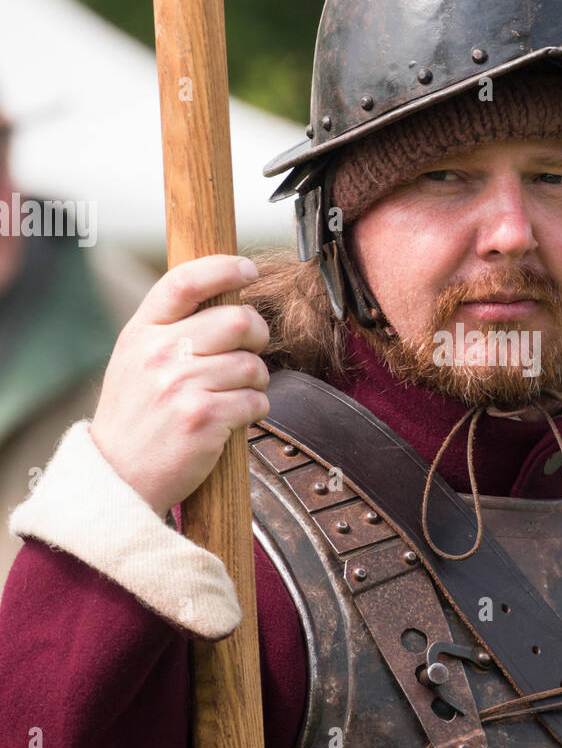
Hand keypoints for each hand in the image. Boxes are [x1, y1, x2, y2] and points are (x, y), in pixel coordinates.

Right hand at [89, 255, 270, 517]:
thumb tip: (223, 294)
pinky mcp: (203, 418)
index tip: (247, 270)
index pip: (184, 281)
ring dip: (257, 380)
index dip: (224, 268)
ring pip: (252, 364)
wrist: (117, 478)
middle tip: (252, 351)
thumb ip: (170, 328)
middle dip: (258, 336)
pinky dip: (255, 409)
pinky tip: (234, 418)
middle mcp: (158, 354)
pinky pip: (256, 400)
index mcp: (140, 332)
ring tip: (237, 393)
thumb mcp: (135, 361)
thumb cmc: (136, 418)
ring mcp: (180, 385)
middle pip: (238, 320)